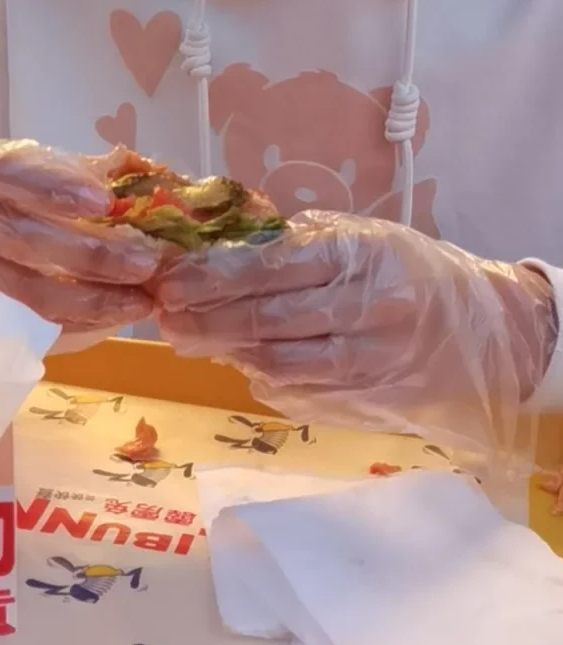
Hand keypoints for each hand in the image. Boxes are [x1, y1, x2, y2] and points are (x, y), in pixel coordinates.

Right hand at [0, 140, 161, 333]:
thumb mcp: (19, 170)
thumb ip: (72, 171)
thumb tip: (137, 169)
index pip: (12, 176)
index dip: (57, 187)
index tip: (105, 200)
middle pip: (29, 242)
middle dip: (93, 254)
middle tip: (145, 262)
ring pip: (33, 295)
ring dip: (94, 301)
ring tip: (141, 301)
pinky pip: (33, 327)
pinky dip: (77, 326)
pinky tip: (114, 321)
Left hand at [155, 211, 558, 457]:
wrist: (480, 336)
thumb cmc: (404, 277)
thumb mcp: (358, 243)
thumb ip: (291, 250)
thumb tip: (211, 262)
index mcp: (356, 255)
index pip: (268, 267)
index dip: (211, 279)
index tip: (169, 284)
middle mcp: (362, 307)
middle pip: (265, 320)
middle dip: (205, 322)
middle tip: (165, 320)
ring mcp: (365, 360)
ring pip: (277, 363)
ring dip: (227, 355)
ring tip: (193, 343)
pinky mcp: (363, 401)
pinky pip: (298, 394)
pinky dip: (264, 381)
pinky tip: (245, 367)